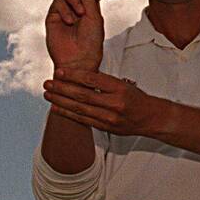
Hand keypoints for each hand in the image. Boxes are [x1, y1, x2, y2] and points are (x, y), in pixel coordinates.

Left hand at [42, 68, 165, 136]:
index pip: (91, 79)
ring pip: (80, 108)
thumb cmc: (136, 99)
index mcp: (119, 88)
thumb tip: (78, 76)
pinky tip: (57, 109)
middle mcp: (114, 103)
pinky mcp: (106, 127)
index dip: (73, 75)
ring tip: (48, 95)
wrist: (151, 118)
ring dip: (61, 101)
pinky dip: (69, 114)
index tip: (59, 72)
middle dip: (62, 89)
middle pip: (82, 95)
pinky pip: (84, 120)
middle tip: (48, 83)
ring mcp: (110, 118)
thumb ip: (102, 82)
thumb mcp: (123, 84)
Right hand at [45, 0, 104, 71]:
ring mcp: (63, 12)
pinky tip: (70, 21)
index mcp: (88, 6)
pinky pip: (56, 3)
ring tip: (79, 15)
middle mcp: (75, 7)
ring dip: (73, 1)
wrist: (78, 61)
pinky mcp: (52, 18)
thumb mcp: (94, 17)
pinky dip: (65, 9)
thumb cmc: (90, 44)